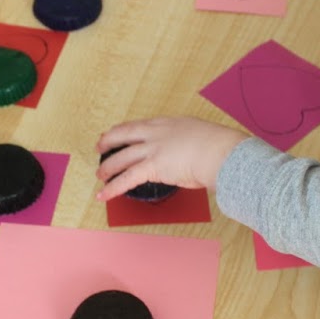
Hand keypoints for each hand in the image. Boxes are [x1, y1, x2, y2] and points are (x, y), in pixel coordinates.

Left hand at [95, 118, 246, 200]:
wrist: (220, 152)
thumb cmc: (219, 147)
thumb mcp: (201, 137)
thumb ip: (190, 144)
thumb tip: (191, 156)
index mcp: (169, 123)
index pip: (140, 125)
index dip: (125, 130)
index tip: (117, 133)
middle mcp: (157, 133)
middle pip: (123, 135)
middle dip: (108, 141)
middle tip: (99, 147)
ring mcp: (153, 149)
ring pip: (121, 158)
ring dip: (108, 167)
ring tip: (100, 175)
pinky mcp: (152, 167)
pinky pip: (126, 179)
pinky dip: (113, 188)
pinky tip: (103, 195)